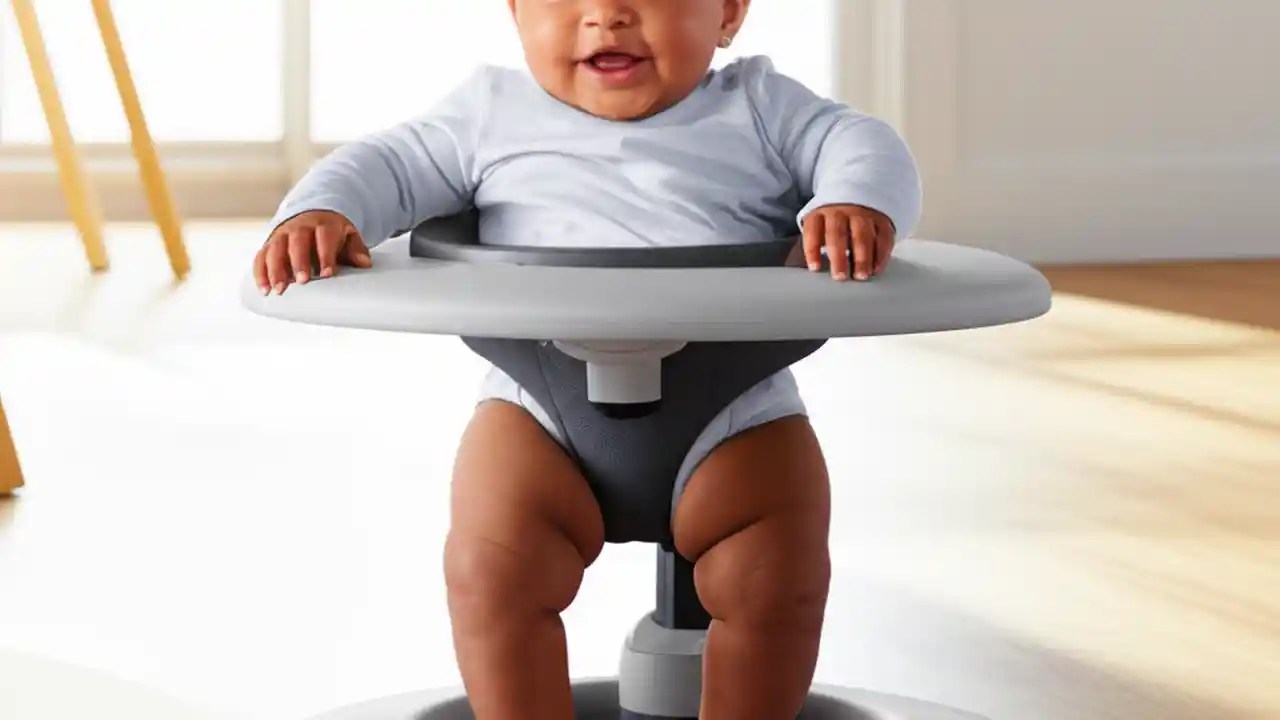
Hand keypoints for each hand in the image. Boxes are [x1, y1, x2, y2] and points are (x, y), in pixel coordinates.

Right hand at [255, 210, 371, 294]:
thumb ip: (356, 249)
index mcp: (323, 224)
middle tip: (302, 282)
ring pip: (275, 249)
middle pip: (297, 242)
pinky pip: (261, 256)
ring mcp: (282, 235)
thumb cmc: (332, 233)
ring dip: (275, 270)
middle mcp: (299, 226)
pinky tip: (264, 289)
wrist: (312, 216)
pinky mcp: (270, 244)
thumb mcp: (348, 235)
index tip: (327, 274)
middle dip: (298, 262)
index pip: (324, 238)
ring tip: (279, 289)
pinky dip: (260, 273)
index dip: (325, 255)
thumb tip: (364, 264)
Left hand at [801, 204, 895, 281]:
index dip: (812, 250)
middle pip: (838, 234)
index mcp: (819, 215)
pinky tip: (876, 268)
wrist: (857, 202)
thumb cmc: (833, 225)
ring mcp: (862, 215)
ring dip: (862, 258)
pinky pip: (883, 237)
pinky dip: (880, 254)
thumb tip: (815, 271)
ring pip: (863, 235)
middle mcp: (840, 213)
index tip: (815, 268)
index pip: (813, 231)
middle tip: (840, 276)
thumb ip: (815, 248)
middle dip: (838, 257)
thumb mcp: (819, 230)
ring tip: (861, 275)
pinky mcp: (881, 221)